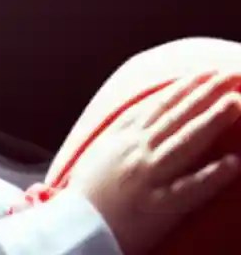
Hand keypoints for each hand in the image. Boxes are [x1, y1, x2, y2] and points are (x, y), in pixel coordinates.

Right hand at [69, 71, 240, 254]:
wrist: (75, 227)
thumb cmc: (88, 192)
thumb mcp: (100, 152)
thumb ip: (123, 132)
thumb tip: (145, 113)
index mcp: (123, 139)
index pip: (157, 107)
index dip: (182, 88)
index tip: (204, 73)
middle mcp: (136, 152)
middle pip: (175, 118)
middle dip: (204, 94)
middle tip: (228, 74)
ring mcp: (148, 177)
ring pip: (184, 144)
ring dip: (210, 122)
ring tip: (235, 103)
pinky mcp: (158, 205)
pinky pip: (189, 189)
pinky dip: (211, 175)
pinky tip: (234, 163)